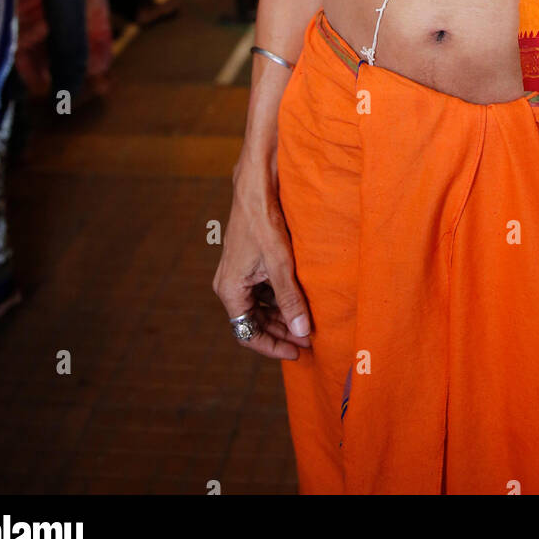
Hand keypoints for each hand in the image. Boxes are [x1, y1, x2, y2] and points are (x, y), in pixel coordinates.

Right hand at [213, 158, 310, 360]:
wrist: (256, 186)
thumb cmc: (264, 222)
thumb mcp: (280, 264)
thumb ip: (291, 300)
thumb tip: (302, 332)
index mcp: (230, 290)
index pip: (248, 334)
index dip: (273, 347)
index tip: (297, 352)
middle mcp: (230, 285)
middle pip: (254, 322)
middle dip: (281, 332)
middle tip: (308, 340)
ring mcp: (238, 274)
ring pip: (260, 307)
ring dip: (282, 317)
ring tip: (307, 324)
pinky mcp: (248, 263)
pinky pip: (263, 291)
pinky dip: (280, 299)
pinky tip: (300, 300)